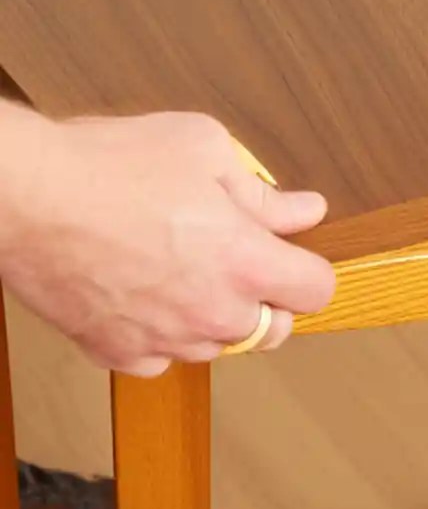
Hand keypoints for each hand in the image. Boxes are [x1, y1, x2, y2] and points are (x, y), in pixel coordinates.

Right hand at [0, 109, 335, 375]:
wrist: (22, 195)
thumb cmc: (108, 164)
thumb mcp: (203, 150)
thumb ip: (263, 192)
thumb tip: (306, 210)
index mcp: (246, 261)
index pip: (317, 292)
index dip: (308, 271)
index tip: (292, 256)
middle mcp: (214, 312)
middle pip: (273, 329)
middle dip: (266, 300)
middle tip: (232, 260)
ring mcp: (166, 340)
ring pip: (215, 346)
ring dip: (210, 318)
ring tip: (175, 267)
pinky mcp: (118, 353)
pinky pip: (160, 358)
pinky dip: (158, 334)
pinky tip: (140, 292)